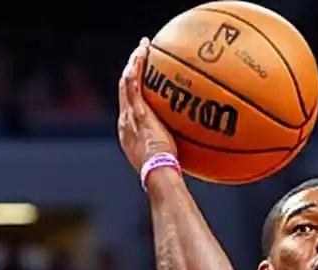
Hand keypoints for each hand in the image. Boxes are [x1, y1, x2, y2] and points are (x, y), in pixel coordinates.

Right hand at [118, 38, 177, 172]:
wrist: (157, 172)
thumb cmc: (166, 172)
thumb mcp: (167, 158)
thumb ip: (174, 150)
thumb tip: (192, 151)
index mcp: (129, 132)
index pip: (129, 106)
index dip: (132, 92)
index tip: (141, 82)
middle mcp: (125, 121)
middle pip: (124, 90)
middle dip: (131, 71)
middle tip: (139, 58)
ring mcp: (129, 115)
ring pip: (126, 82)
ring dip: (133, 63)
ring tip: (142, 48)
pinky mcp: (137, 111)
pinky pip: (133, 81)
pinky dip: (137, 65)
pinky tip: (144, 51)